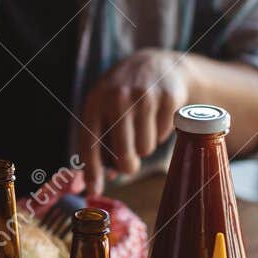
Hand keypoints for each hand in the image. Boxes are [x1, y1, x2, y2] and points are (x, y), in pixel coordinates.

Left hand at [79, 50, 190, 196]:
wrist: (156, 65)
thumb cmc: (123, 96)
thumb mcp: (104, 108)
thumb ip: (100, 141)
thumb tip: (101, 181)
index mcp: (95, 101)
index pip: (90, 143)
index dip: (92, 171)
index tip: (93, 191)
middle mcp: (117, 97)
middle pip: (124, 154)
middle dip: (127, 165)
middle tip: (130, 165)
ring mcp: (144, 97)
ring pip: (146, 149)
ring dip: (144, 146)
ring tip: (142, 126)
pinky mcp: (168, 98)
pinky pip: (163, 137)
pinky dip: (160, 134)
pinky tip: (156, 116)